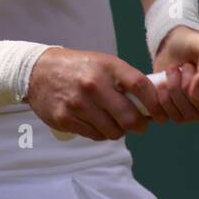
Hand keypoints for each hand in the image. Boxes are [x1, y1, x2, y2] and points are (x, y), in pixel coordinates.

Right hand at [26, 47, 168, 140]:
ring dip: (118, 131)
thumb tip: (151, 104)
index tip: (160, 114)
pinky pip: (94, 136)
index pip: (141, 86)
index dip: (155, 104)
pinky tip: (96, 123)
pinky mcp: (65, 118)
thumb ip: (125, 81)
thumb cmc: (78, 67)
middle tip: (139, 125)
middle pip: (129, 117)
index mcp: (108, 67)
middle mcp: (94, 85)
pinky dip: (100, 133)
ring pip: (112, 131)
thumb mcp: (103, 63)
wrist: (38, 71)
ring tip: (114, 123)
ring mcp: (79, 103)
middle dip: (139, 126)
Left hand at [152, 26, 198, 122]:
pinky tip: (164, 80)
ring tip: (176, 69)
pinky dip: (162, 95)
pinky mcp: (180, 113)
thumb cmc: (195, 44)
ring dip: (175, 87)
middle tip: (188, 66)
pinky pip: (169, 115)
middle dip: (193, 87)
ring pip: (187, 115)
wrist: (171, 46)